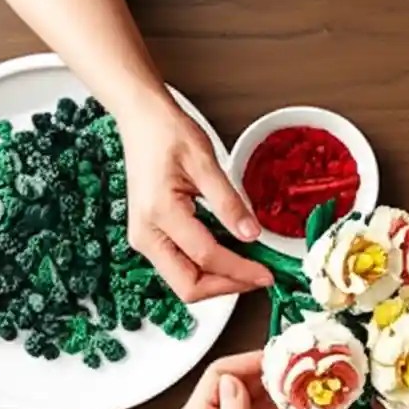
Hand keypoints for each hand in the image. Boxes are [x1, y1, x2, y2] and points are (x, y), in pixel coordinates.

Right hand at [120, 95, 272, 301]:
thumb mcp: (205, 161)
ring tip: (250, 268)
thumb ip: (228, 201)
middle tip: (260, 277)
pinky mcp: (151, 238)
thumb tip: (251, 234)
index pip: (206, 257)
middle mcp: (146, 235)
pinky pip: (180, 267)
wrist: (140, 120)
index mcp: (159, 213)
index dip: (240, 270)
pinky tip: (230, 257)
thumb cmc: (167, 132)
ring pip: (184, 282)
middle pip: (188, 286)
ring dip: (218, 282)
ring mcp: (145, 240)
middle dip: (228, 287)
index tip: (268, 273)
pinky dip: (207, 270)